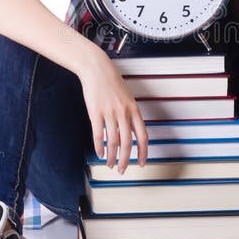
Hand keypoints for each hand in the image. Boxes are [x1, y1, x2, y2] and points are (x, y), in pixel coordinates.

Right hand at [77, 50, 148, 174]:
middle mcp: (124, 113)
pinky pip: (99, 134)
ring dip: (112, 156)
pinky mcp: (95, 112)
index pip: (142, 136)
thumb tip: (131, 132)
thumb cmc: (112, 81)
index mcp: (134, 109)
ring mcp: (109, 112)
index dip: (143, 152)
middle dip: (126, 160)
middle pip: (127, 143)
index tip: (142, 163)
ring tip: (111, 164)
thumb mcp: (127, 97)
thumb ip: (130, 114)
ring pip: (113, 141)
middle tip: (123, 170)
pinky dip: (100, 146)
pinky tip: (100, 153)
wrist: (97, 68)